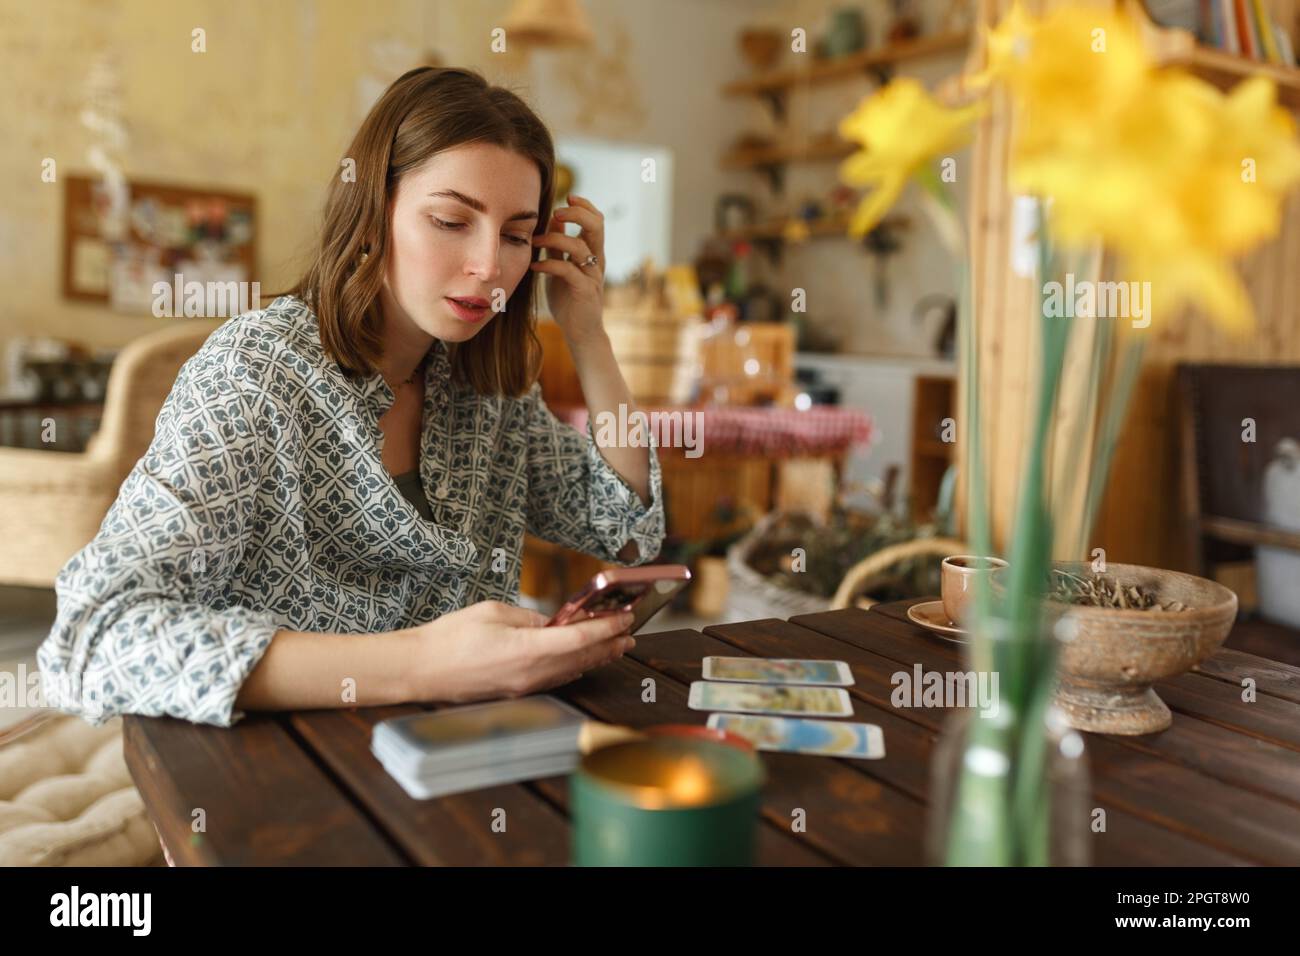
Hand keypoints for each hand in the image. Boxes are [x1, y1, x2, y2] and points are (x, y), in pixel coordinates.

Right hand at [407, 600, 634, 703]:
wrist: (421, 670)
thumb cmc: (451, 637)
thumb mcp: (494, 612)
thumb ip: (529, 618)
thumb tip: (554, 623)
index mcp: (527, 649)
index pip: (580, 639)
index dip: (607, 629)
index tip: (625, 618)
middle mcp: (531, 673)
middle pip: (582, 659)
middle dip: (609, 645)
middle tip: (630, 634)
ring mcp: (524, 687)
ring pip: (571, 672)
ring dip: (595, 659)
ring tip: (615, 647)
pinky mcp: (516, 693)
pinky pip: (554, 680)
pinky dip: (573, 669)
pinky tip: (581, 663)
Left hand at [530, 194, 605, 345]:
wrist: (580, 332)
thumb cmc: (569, 299)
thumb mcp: (562, 268)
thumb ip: (559, 247)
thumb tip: (551, 221)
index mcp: (593, 252)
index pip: (596, 219)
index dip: (583, 205)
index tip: (566, 196)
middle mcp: (597, 261)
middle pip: (596, 226)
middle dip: (576, 213)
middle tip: (556, 213)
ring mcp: (593, 275)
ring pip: (580, 246)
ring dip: (555, 239)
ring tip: (536, 242)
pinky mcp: (585, 291)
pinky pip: (568, 270)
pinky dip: (549, 265)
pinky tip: (535, 267)